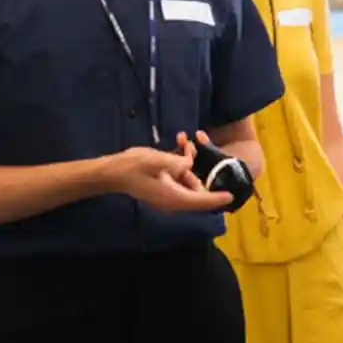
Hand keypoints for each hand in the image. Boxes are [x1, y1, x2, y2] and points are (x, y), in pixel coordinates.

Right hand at [107, 139, 232, 213]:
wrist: (111, 173)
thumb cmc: (132, 167)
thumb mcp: (156, 160)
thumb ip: (177, 163)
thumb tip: (189, 164)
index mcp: (173, 197)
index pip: (201, 201)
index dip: (217, 199)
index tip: (231, 196)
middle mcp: (173, 200)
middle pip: (196, 190)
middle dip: (198, 170)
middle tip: (193, 147)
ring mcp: (167, 195)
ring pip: (187, 181)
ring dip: (187, 163)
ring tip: (183, 141)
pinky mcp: (162, 188)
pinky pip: (178, 178)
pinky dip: (179, 165)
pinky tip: (178, 145)